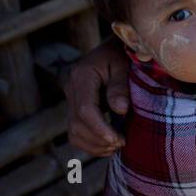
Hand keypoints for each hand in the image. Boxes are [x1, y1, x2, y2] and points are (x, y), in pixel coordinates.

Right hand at [66, 39, 129, 156]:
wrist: (113, 48)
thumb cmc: (122, 54)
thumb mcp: (124, 65)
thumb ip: (120, 86)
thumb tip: (120, 109)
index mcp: (82, 75)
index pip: (85, 109)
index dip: (100, 128)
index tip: (118, 139)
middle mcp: (71, 88)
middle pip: (77, 124)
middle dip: (99, 139)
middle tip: (122, 143)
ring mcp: (71, 99)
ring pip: (73, 132)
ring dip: (93, 145)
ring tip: (116, 147)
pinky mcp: (75, 108)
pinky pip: (75, 132)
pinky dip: (89, 144)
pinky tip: (107, 146)